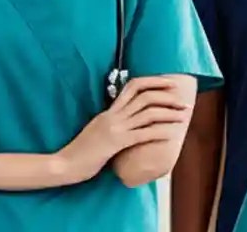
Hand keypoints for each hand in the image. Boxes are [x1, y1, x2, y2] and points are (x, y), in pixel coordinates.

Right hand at [57, 77, 191, 183]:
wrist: (63, 164)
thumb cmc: (81, 151)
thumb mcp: (98, 130)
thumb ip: (113, 123)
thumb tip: (130, 120)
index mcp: (109, 111)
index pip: (133, 86)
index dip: (153, 81)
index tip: (170, 84)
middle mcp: (113, 116)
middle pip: (145, 96)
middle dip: (167, 96)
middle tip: (182, 101)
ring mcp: (115, 129)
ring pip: (148, 114)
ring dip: (169, 113)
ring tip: (183, 115)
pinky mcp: (116, 144)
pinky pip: (143, 134)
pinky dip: (160, 132)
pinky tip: (172, 134)